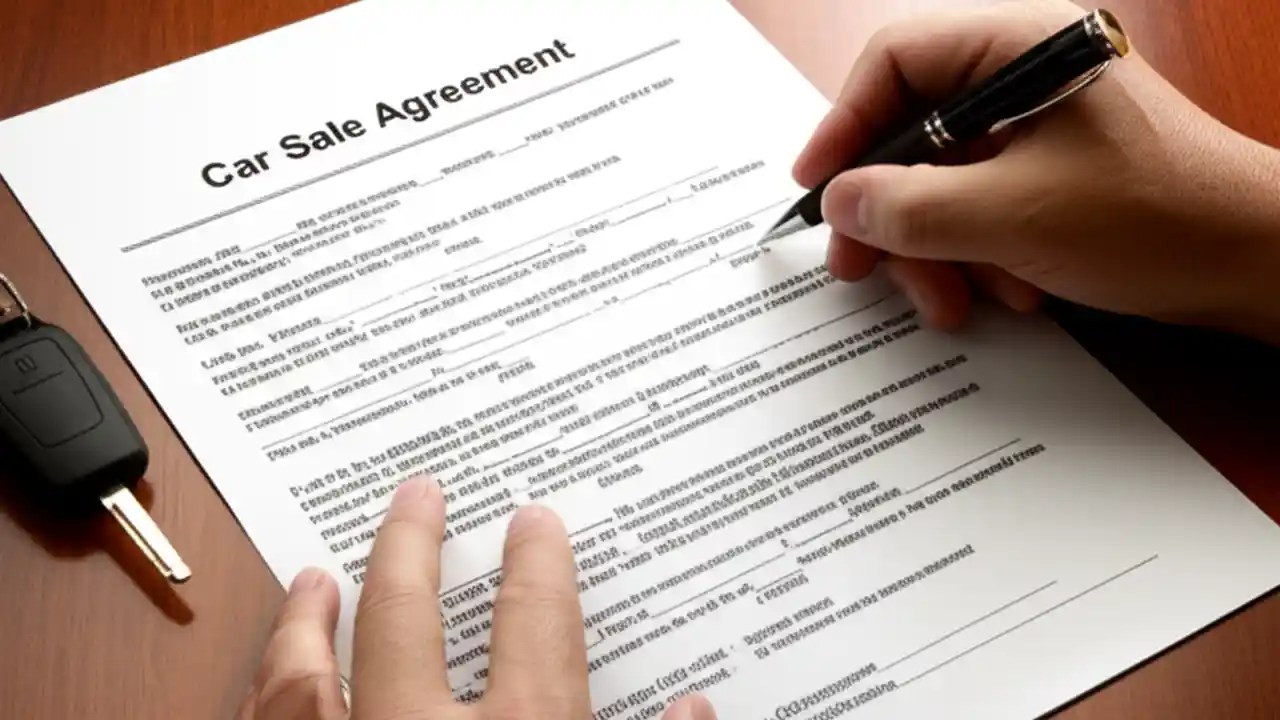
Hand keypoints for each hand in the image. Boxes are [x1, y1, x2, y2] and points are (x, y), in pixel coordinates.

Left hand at [238, 475, 717, 719]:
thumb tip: (695, 708)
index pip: (535, 627)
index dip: (537, 564)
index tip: (533, 523)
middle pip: (404, 619)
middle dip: (409, 547)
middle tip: (415, 493)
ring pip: (305, 679)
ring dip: (307, 621)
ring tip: (315, 576)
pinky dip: (265, 699)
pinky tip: (272, 679)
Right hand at [798, 0, 1279, 343]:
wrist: (1253, 263)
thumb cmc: (1151, 218)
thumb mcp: (1009, 217)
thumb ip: (909, 208)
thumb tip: (839, 203)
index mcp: (1017, 47)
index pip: (895, 63)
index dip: (844, 125)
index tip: (817, 188)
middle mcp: (1023, 75)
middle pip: (912, 131)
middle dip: (890, 212)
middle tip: (860, 269)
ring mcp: (1040, 125)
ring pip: (944, 180)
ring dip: (937, 249)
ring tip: (951, 303)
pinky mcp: (1054, 172)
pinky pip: (983, 205)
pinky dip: (980, 254)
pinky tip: (1007, 292)